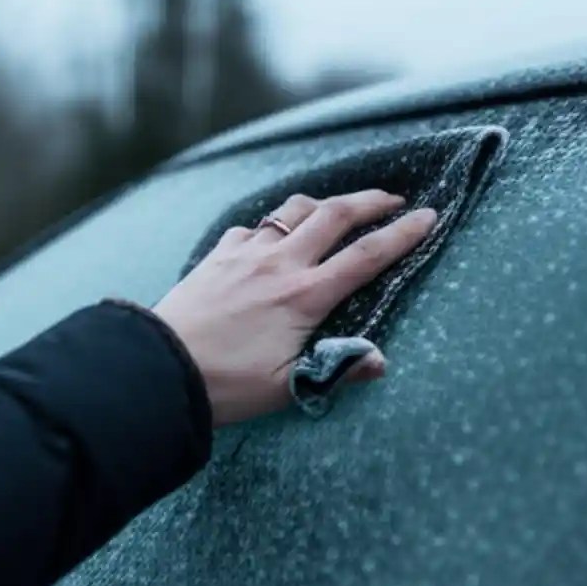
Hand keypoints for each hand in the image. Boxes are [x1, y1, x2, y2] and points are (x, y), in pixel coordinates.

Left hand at [153, 190, 436, 426]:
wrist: (157, 369)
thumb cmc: (227, 385)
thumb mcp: (289, 387)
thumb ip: (338, 369)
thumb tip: (379, 362)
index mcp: (305, 296)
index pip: (367, 256)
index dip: (403, 234)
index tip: (429, 216)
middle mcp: (280, 265)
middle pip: (336, 215)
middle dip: (371, 201)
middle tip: (394, 198)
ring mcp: (246, 254)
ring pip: (294, 211)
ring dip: (323, 204)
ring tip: (338, 208)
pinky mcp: (218, 255)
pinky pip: (253, 227)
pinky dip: (274, 225)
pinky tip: (273, 237)